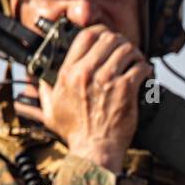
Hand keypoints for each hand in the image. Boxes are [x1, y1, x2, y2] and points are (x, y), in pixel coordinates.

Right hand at [14, 25, 151, 173]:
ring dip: (134, 53)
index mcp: (69, 74)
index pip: (85, 37)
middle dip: (119, 41)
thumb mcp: (50, 111)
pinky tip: (144, 73)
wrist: (93, 150)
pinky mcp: (125, 89)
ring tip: (136, 60)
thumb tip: (40, 80)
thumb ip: (44, 91)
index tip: (105, 38)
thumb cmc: (75, 133)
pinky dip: (145, 67)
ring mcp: (107, 80)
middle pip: (108, 39)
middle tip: (124, 50)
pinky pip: (139, 67)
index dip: (99, 33)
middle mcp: (86, 73)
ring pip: (126, 49)